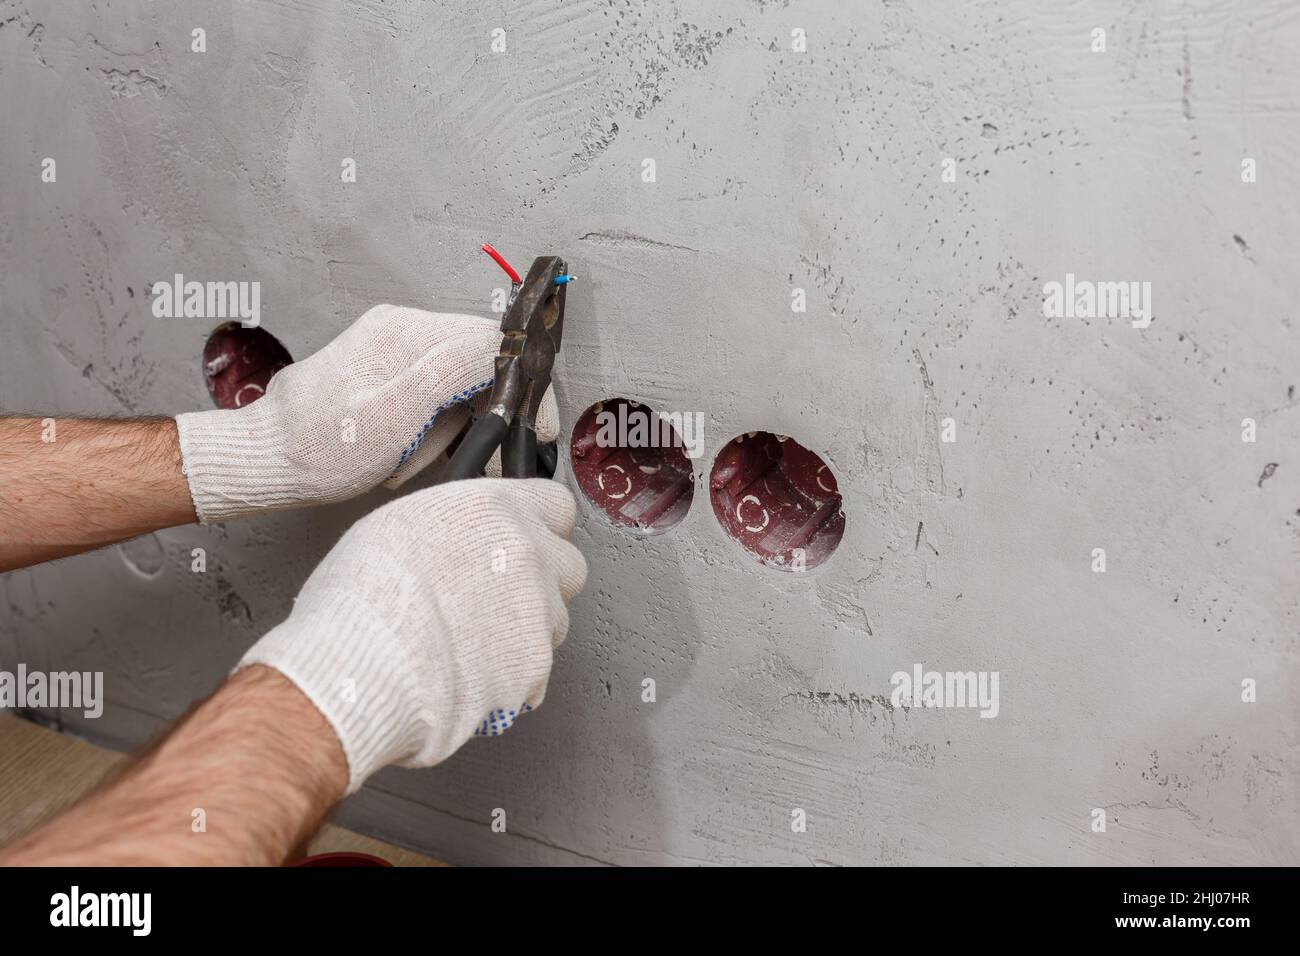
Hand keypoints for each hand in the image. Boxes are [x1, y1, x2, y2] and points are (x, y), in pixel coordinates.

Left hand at [175, 305, 557, 521]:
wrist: (265, 461)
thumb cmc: (315, 451)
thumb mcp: (390, 420)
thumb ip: (446, 377)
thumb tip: (497, 350)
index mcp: (404, 332)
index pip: (492, 341)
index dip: (521, 386)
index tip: (532, 426)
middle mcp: (400, 329)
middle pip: (478, 362)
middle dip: (480, 414)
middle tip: (462, 455)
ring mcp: (391, 349)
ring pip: (457, 383)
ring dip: (448, 428)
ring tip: (411, 459)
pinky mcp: (384, 372)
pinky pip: (431, 396)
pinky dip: (428, 429)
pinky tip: (404, 452)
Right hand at [237, 478, 586, 791]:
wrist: (363, 663)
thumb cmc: (364, 596)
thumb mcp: (405, 524)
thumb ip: (461, 527)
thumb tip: (468, 540)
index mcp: (499, 511)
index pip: (557, 506)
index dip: (542, 526)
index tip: (527, 538)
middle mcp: (530, 556)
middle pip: (569, 567)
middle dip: (544, 582)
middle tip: (501, 596)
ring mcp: (539, 614)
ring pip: (556, 621)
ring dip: (527, 630)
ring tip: (473, 641)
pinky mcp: (534, 668)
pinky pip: (536, 671)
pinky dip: (512, 676)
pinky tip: (471, 673)